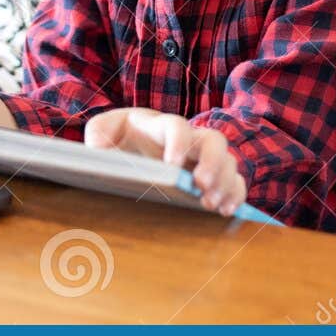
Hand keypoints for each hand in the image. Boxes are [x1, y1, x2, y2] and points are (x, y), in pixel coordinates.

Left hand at [84, 108, 246, 215]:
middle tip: (201, 185)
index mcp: (158, 125)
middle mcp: (187, 138)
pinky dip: (235, 194)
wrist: (127, 146)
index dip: (179, 142)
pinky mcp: (210, 175)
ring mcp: (201, 157)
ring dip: (225, 183)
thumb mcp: (101, 133)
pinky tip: (226, 210)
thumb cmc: (115, 139)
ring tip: (211, 204)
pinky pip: (234, 180)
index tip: (173, 165)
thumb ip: (99, 134)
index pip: (176, 126)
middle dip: (212, 163)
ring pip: (228, 161)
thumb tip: (101, 148)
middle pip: (213, 140)